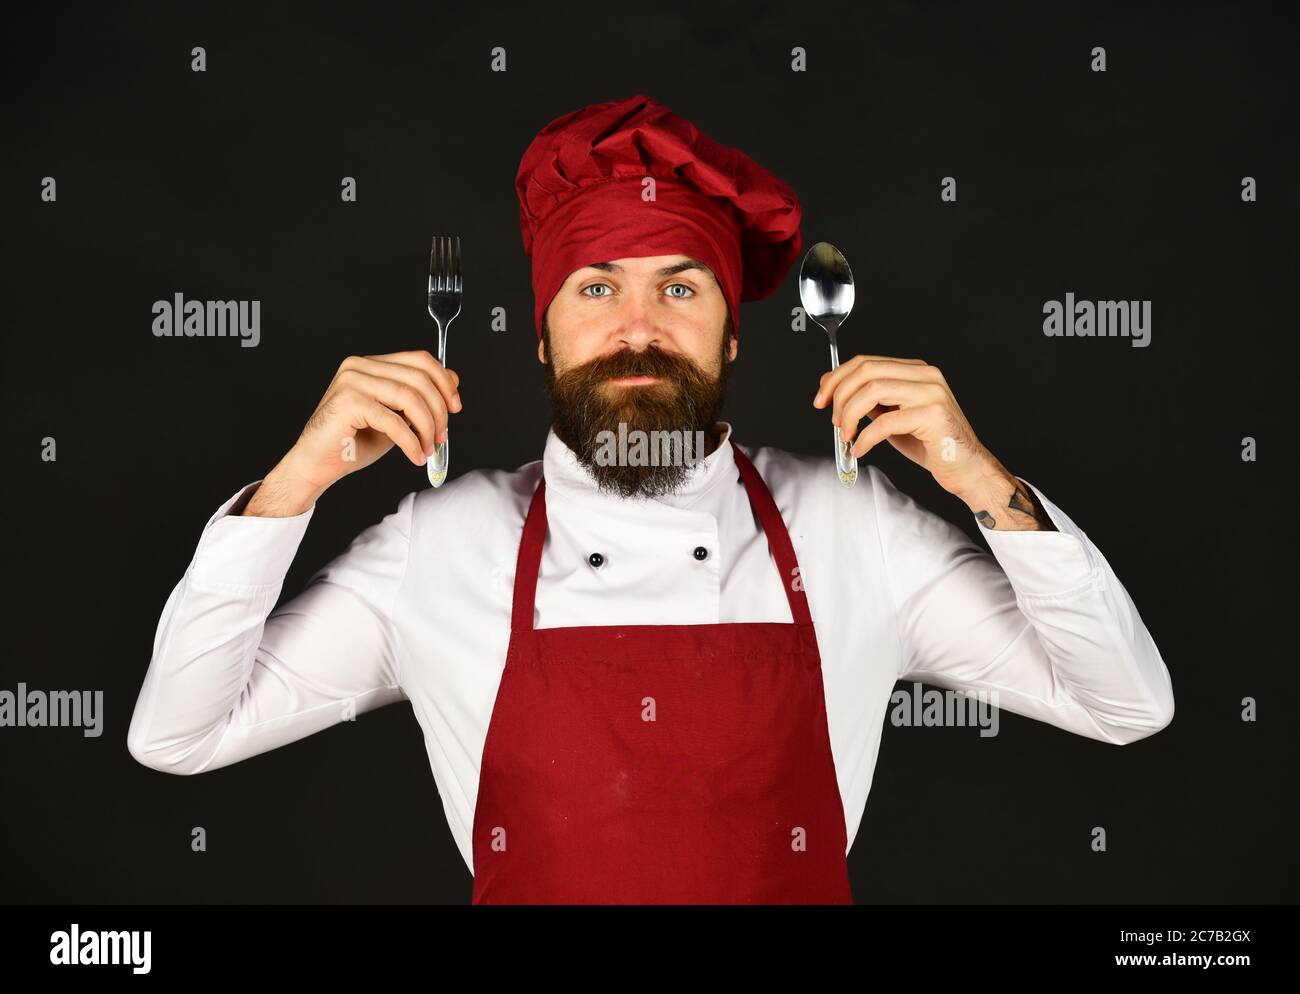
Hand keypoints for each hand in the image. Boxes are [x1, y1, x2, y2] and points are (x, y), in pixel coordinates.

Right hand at [246, 350, 461, 515]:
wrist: (318, 464)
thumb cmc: (352, 442)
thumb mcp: (395, 417)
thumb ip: (418, 399)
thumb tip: (452, 382)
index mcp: (371, 365)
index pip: (419, 360)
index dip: (444, 382)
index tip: (455, 406)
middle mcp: (360, 366)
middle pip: (419, 378)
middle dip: (439, 410)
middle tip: (443, 436)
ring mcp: (352, 381)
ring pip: (410, 397)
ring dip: (427, 428)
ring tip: (429, 447)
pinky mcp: (348, 402)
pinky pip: (394, 421)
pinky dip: (411, 442)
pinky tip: (415, 454)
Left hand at [812, 355, 1000, 496]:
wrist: (967, 469)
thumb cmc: (932, 445)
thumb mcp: (896, 417)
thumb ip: (874, 403)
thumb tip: (838, 396)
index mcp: (916, 371)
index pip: (866, 362)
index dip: (837, 377)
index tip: (821, 397)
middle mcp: (925, 376)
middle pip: (866, 371)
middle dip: (839, 395)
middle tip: (832, 419)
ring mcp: (931, 393)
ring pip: (872, 391)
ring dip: (849, 415)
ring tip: (845, 435)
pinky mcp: (932, 415)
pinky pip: (884, 422)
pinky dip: (864, 437)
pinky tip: (860, 448)